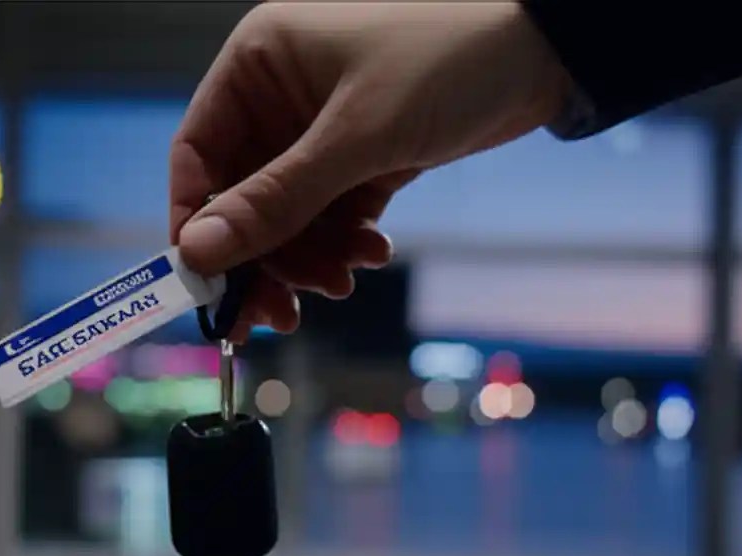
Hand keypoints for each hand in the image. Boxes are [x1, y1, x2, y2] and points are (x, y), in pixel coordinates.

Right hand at [169, 1, 570, 341]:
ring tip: (341, 283)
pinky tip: (370, 254)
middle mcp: (278, 97)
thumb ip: (275, 200)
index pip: (197, 155)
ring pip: (286, 216)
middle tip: (276, 315)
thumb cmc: (447, 62)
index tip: (207, 283)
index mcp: (257, 65)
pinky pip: (328, 215)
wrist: (545, 54)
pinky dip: (342, 244)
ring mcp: (318, 130)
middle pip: (240, 197)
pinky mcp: (358, 156)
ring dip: (307, 258)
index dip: (196, 222)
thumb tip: (200, 253)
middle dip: (263, 257)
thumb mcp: (356, 139)